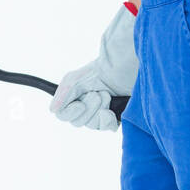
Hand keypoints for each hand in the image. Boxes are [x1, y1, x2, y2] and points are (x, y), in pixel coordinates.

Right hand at [50, 4, 137, 130]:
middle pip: (78, 121)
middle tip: (101, 94)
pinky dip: (108, 121)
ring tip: (109, 96)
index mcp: (79, 92)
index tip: (81, 102)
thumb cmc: (112, 62)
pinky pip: (107, 128)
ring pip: (92, 125)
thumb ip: (64, 90)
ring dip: (99, 112)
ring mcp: (106, 110)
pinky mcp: (120, 115)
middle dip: (89, 108)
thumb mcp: (81, 75)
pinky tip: (113, 112)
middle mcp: (90, 103)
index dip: (70, 112)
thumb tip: (52, 110)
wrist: (137, 62)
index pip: (64, 113)